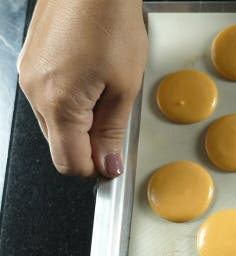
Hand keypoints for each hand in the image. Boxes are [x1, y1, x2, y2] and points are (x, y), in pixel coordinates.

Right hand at [17, 0, 146, 177]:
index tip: (114, 161)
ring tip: (107, 92)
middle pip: (60, 144)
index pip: (69, 162)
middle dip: (89, 144)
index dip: (95, 167)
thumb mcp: (125, 87)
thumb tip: (108, 164)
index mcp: (57, 104)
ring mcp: (28, 76)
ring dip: (81, 121)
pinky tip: (93, 80)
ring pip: (54, 122)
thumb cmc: (110, 25)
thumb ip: (113, 131)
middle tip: (117, 121)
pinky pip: (49, 98)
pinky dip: (71, 101)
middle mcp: (34, 93)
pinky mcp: (31, 63)